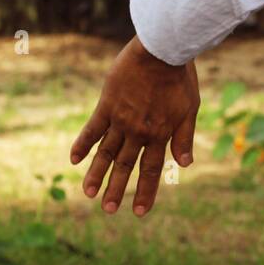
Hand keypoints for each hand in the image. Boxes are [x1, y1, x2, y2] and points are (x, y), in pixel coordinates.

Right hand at [70, 36, 199, 215]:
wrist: (161, 52)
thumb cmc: (180, 79)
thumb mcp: (190, 109)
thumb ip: (184, 138)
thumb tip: (185, 165)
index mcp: (160, 135)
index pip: (151, 171)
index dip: (146, 192)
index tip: (139, 212)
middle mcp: (138, 132)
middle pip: (125, 167)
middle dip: (117, 190)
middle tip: (108, 210)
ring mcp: (120, 120)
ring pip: (106, 153)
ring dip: (96, 174)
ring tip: (88, 194)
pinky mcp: (107, 106)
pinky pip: (92, 129)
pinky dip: (82, 144)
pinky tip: (73, 159)